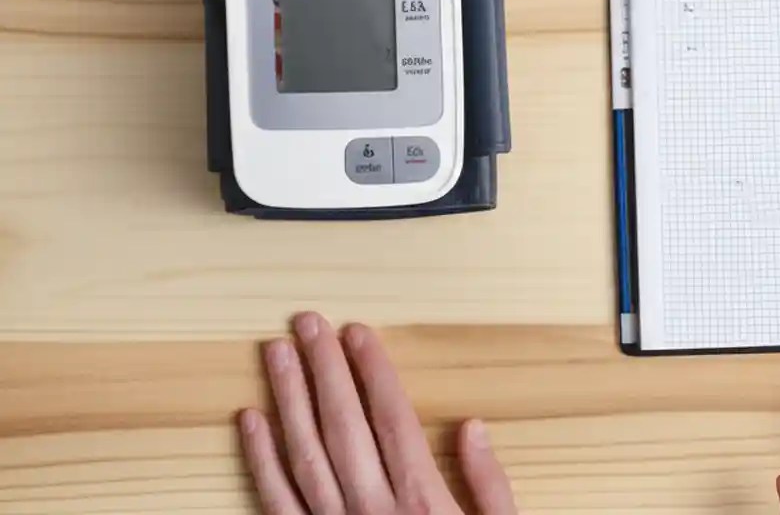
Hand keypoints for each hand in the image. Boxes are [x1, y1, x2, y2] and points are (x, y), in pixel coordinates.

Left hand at [238, 312, 517, 514]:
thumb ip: (490, 485)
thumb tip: (472, 427)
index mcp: (423, 501)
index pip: (391, 418)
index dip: (372, 371)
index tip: (357, 332)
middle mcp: (372, 510)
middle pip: (343, 424)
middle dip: (324, 369)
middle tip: (306, 322)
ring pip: (304, 453)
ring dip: (288, 399)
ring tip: (277, 354)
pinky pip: (277, 501)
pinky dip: (260, 460)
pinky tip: (251, 422)